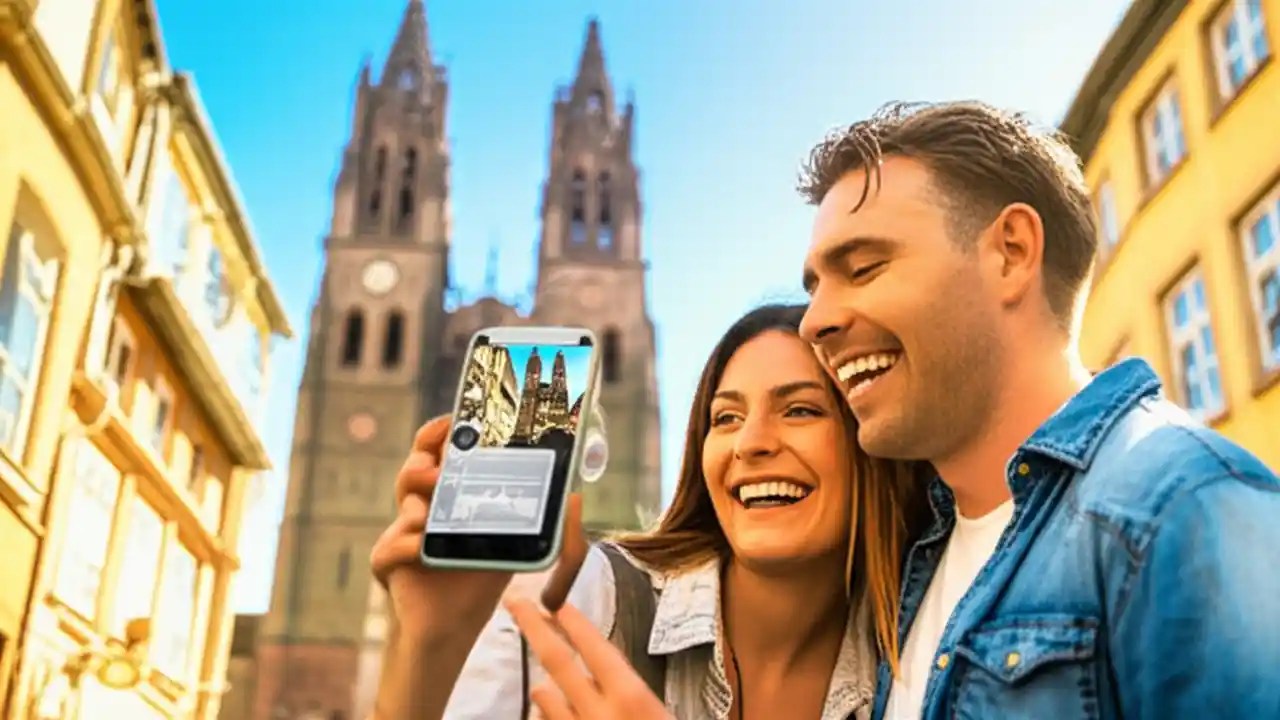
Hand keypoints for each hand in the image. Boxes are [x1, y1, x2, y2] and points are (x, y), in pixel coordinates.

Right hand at [369, 415, 590, 640]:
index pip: (440, 450)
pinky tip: (422, 549)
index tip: (456, 422)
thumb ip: (551, 527)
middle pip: (416, 467)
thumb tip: (576, 499)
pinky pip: (389, 548)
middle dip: (425, 458)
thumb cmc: (481, 577)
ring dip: (416, 497)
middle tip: (440, 467)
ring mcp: (403, 531)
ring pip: (402, 499)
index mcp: (453, 493)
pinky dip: (406, 545)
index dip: (443, 432)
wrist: (454, 625)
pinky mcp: (389, 562)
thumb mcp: (519, 548)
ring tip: (430, 509)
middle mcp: (425, 505)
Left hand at [506, 598, 671, 719]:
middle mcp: (599, 712)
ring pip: (544, 698)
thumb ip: (643, 698)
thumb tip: (645, 687)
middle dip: (533, 626)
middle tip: (514, 601)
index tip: (559, 603)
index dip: (577, 625)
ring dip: (543, 685)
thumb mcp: (667, 716)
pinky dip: (545, 715)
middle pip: (557, 660)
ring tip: (541, 680)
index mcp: (632, 698)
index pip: (597, 649)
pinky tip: (547, 711)